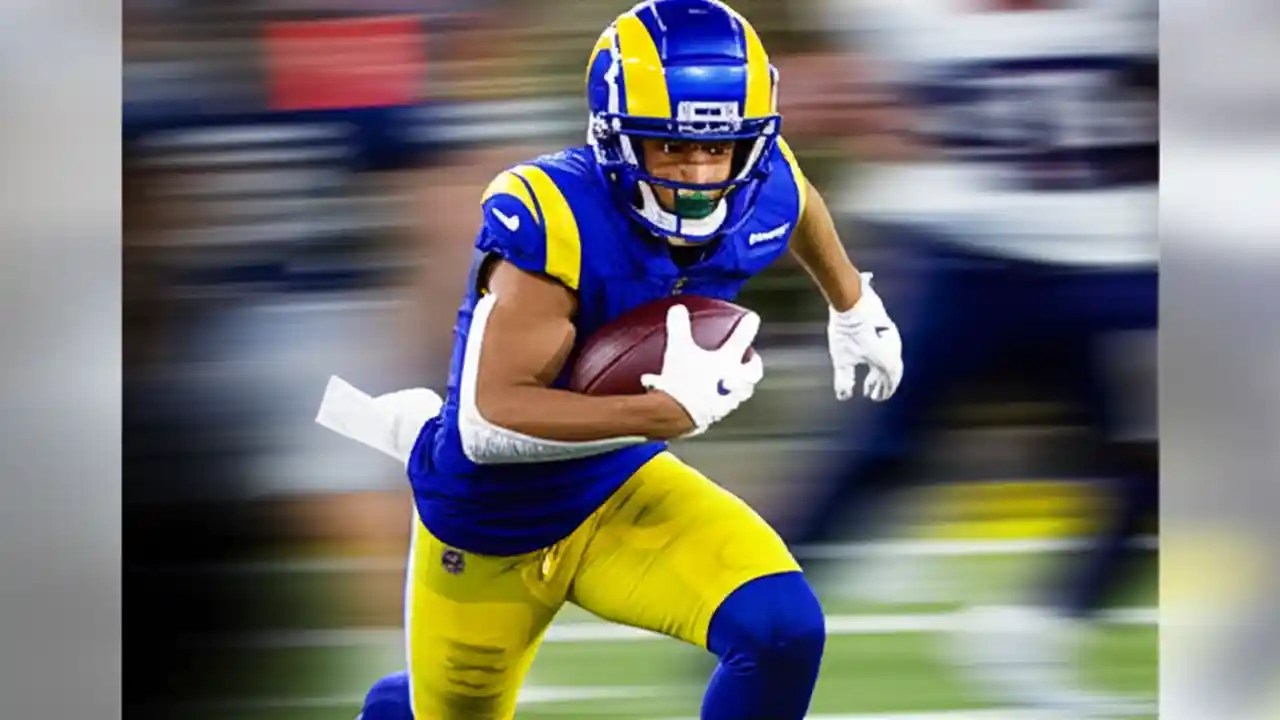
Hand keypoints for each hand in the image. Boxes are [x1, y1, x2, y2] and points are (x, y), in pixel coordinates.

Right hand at [641, 304, 764, 436]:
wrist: (677, 416)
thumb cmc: (682, 381)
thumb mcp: (677, 349)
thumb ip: (678, 327)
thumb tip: (678, 309)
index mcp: (728, 361)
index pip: (742, 338)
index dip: (748, 325)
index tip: (753, 318)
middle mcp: (736, 380)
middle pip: (754, 370)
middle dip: (754, 362)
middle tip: (750, 357)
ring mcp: (730, 400)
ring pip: (744, 390)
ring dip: (742, 383)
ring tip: (733, 379)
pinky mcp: (719, 415)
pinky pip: (727, 405)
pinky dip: (724, 399)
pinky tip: (714, 398)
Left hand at [829, 272, 903, 401]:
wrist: (852, 301)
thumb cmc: (847, 332)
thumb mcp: (842, 360)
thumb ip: (844, 380)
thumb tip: (844, 396)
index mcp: (888, 361)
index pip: (891, 381)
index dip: (885, 392)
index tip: (877, 398)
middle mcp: (894, 349)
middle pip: (890, 371)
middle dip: (880, 383)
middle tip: (870, 393)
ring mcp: (891, 336)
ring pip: (888, 358)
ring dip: (878, 371)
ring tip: (868, 379)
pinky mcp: (885, 325)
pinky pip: (885, 347)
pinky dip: (878, 358)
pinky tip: (868, 358)